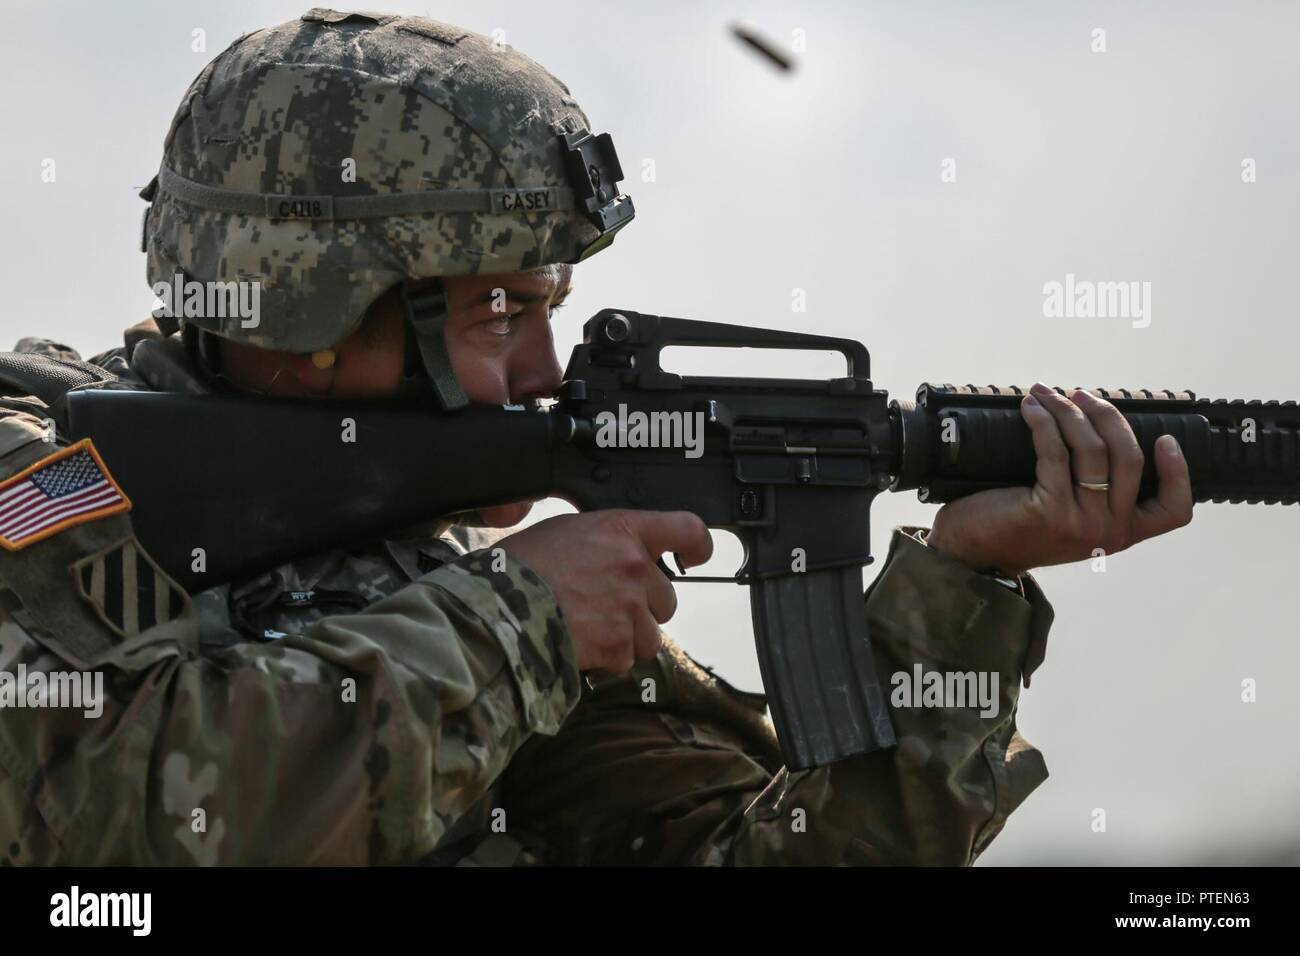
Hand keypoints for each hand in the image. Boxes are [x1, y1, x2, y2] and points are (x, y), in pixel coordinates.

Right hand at [498, 510, 712, 672]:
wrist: (497, 608)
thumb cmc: (519, 567)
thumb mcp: (564, 531)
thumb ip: (603, 540)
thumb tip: (617, 554)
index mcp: (621, 530)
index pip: (685, 529)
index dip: (698, 544)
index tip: (697, 555)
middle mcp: (634, 567)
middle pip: (666, 597)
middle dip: (642, 608)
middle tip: (604, 608)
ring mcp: (629, 607)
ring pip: (650, 635)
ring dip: (626, 638)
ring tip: (587, 629)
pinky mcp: (619, 644)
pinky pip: (627, 660)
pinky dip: (607, 660)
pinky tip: (578, 644)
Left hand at [925, 383, 1193, 574]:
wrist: (972, 554)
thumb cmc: (1020, 526)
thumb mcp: (1073, 516)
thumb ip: (1098, 492)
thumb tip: (1103, 428)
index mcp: (1123, 534)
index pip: (1173, 510)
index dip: (1178, 472)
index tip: (1166, 439)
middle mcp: (1110, 532)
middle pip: (1128, 458)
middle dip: (1106, 415)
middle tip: (1081, 395)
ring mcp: (1082, 523)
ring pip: (1092, 449)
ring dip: (1069, 411)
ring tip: (1047, 392)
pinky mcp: (1050, 511)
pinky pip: (1054, 451)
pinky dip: (1043, 421)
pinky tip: (1031, 407)